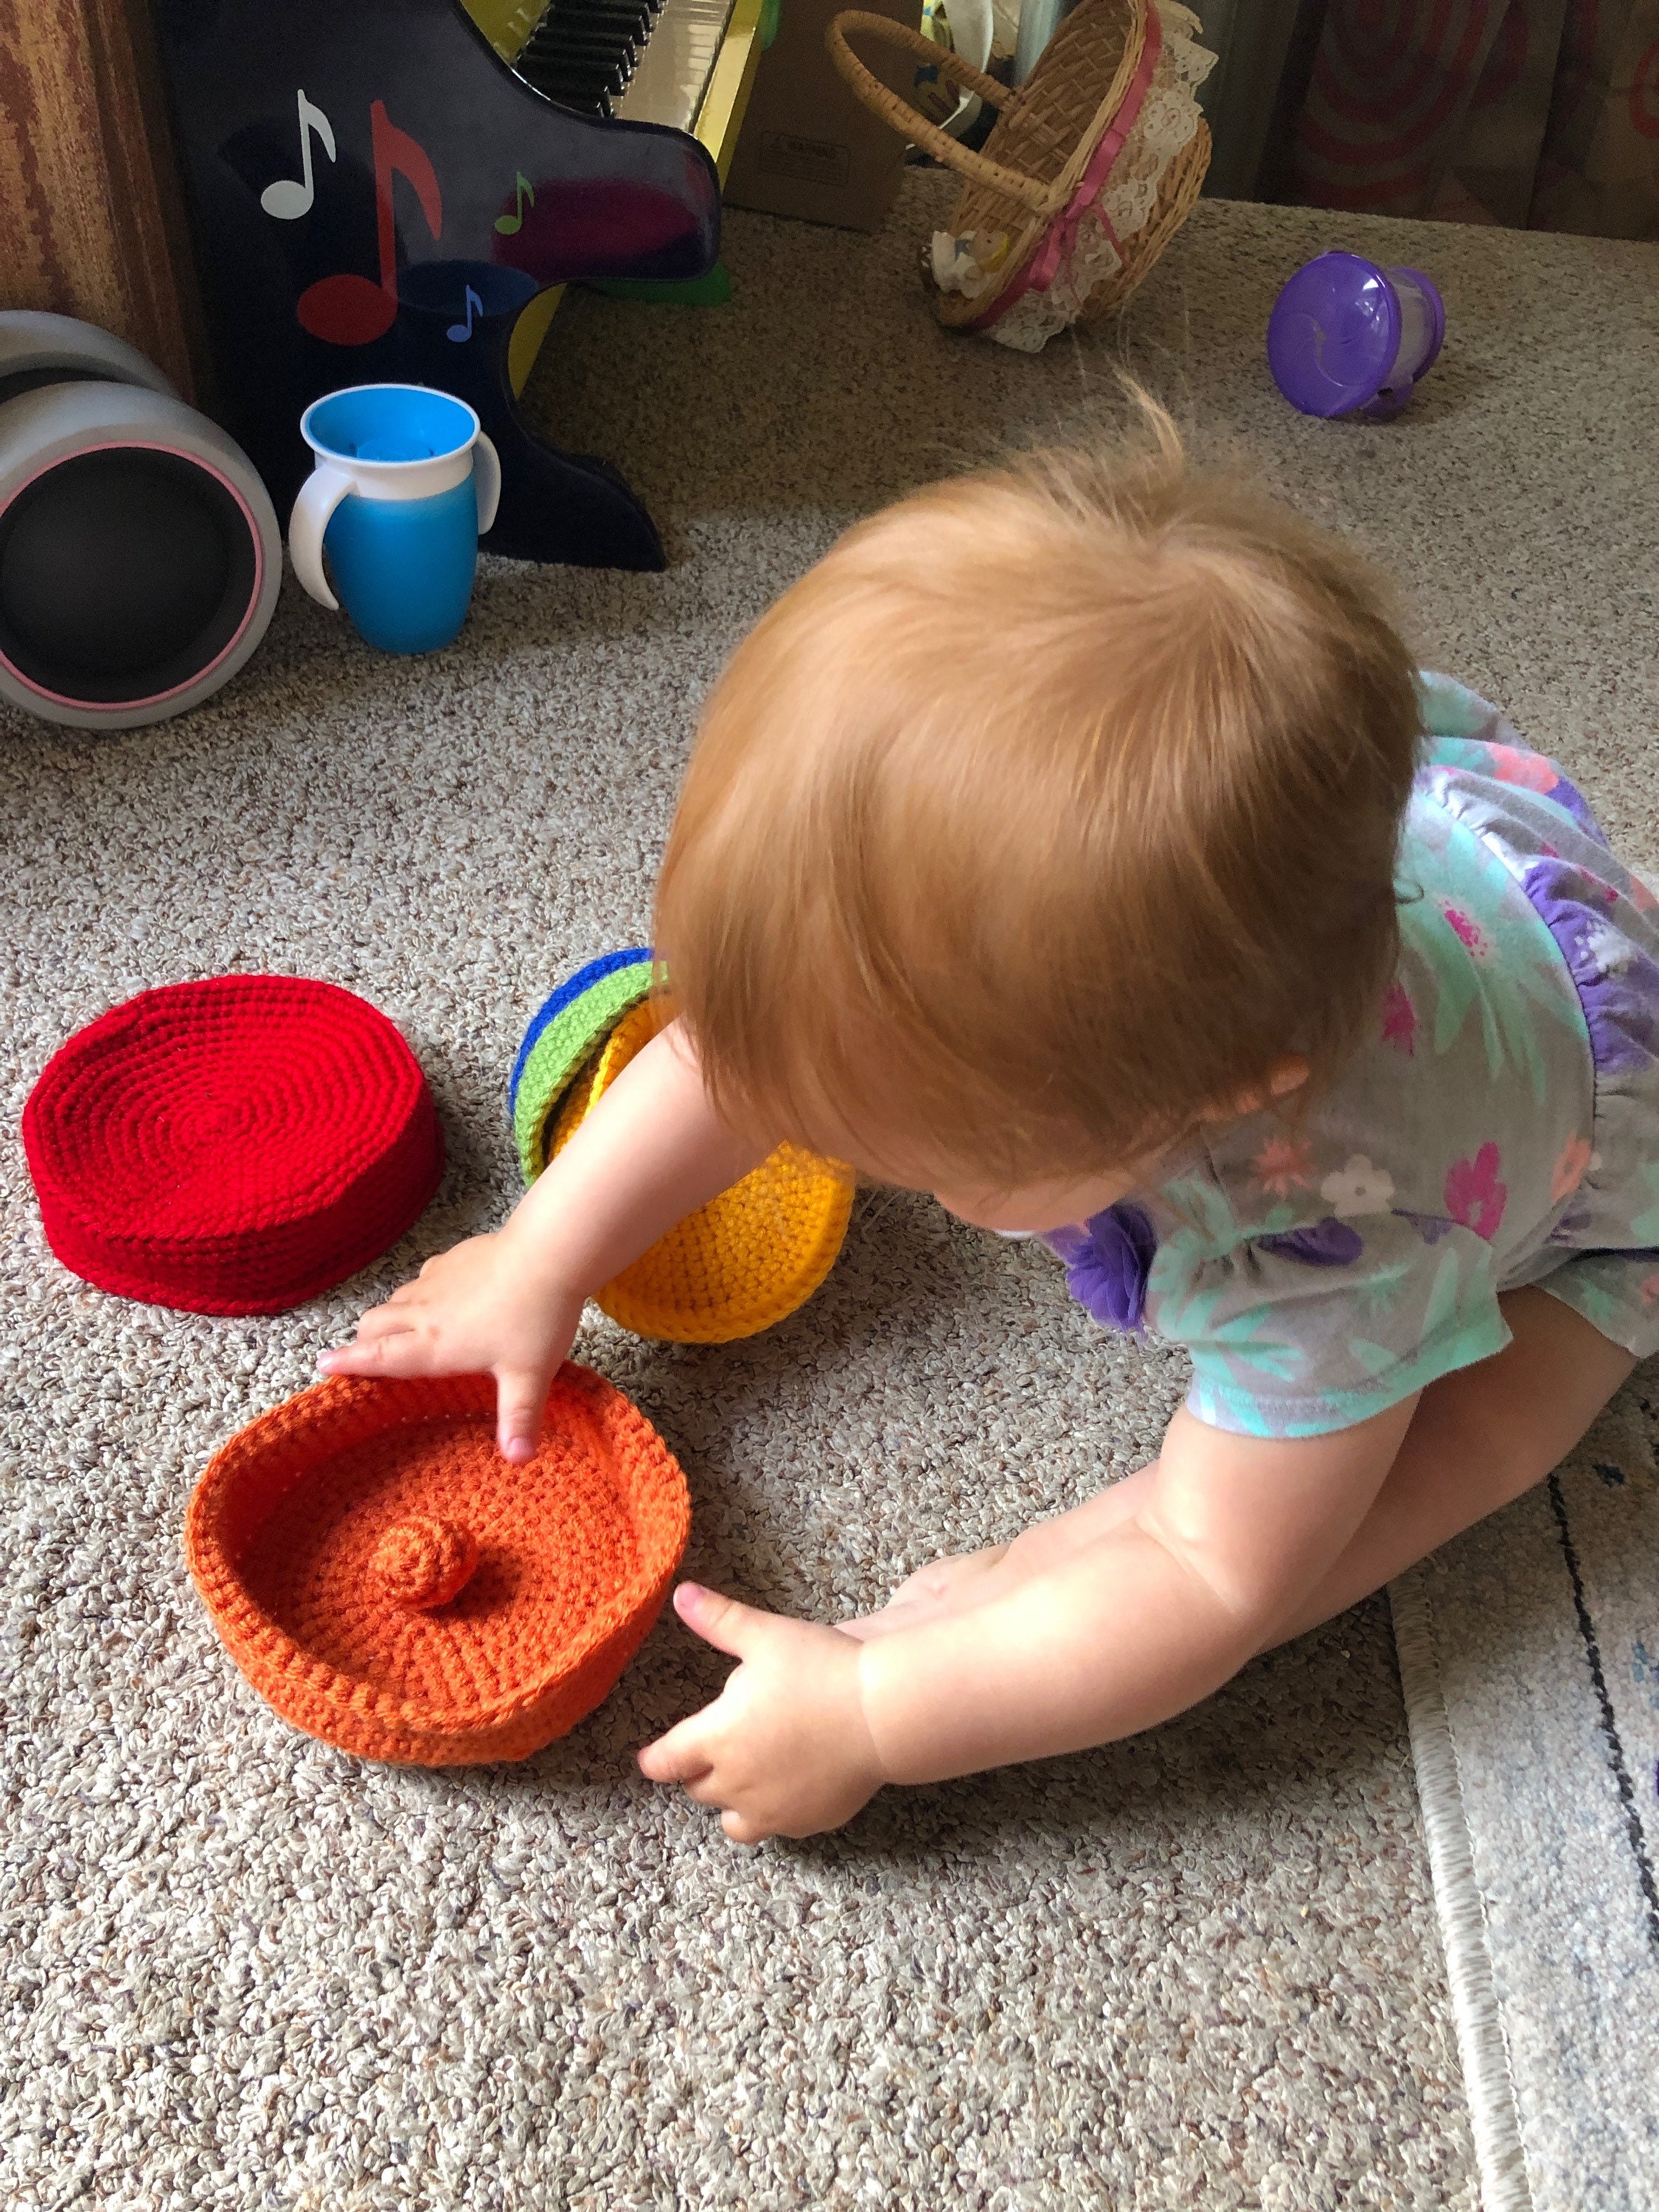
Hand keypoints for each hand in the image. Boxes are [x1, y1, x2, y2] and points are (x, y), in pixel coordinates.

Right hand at [317, 1232, 584, 1460]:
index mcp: (435, 1345)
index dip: (349, 1363)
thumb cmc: (535, 1319)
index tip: (322, 1365)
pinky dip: (418, 1291)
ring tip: (397, 1329)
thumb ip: (519, 1419)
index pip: (380, 1357)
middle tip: (363, 1354)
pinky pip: (423, 1276)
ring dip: (390, 1315)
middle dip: (364, 1340)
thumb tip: (518, 1460)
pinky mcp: (454, 1257)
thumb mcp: (529, 1377)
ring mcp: (438, 1279)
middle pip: (375, 1323)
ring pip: (396, 1298)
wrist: (548, 1253)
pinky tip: (437, 1295)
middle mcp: (426, 1311)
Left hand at [638, 1584, 886, 1841]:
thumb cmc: (820, 1670)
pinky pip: (775, 1828)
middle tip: (709, 1750)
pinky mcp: (807, 1823)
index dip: (654, 1760)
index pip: (666, 1761)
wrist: (880, 1714)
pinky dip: (770, 1812)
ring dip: (728, 1801)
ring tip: (742, 1778)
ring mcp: (773, 1810)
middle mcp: (736, 1783)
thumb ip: (718, 1619)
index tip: (649, 1758)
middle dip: (698, 1771)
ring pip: (731, 1820)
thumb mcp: (764, 1636)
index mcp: (717, 1739)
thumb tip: (681, 1594)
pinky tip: (785, 1789)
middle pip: (697, 1790)